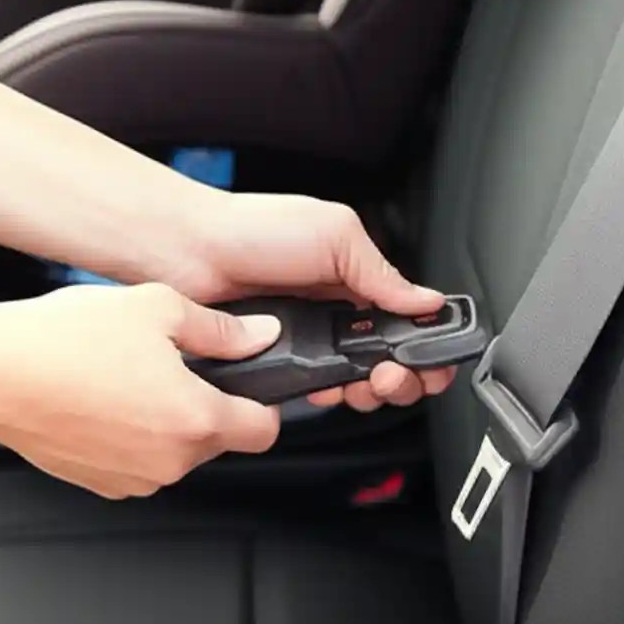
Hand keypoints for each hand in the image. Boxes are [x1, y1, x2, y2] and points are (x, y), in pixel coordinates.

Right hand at [0, 283, 280, 498]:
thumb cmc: (59, 340)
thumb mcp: (156, 307)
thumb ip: (221, 328)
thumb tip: (259, 335)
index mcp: (194, 419)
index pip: (266, 431)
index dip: (266, 404)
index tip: (252, 385)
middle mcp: (169, 461)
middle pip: (219, 440)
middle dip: (207, 405)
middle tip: (171, 364)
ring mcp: (134, 478)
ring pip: (176, 452)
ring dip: (167, 421)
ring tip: (128, 376)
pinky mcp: (101, 484)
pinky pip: (139, 462)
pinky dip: (133, 436)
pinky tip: (104, 399)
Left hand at [157, 192, 456, 410]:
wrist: (189, 251)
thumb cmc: (252, 229)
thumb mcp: (335, 235)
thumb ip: (381, 273)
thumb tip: (426, 301)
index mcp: (355, 278)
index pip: (406, 319)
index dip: (426, 344)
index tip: (434, 360)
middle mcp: (334, 312)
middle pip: (389, 359)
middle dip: (404, 375)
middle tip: (396, 374)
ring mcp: (308, 340)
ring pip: (355, 381)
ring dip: (371, 390)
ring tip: (369, 383)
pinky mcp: (280, 363)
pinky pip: (313, 389)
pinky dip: (327, 394)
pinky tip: (328, 387)